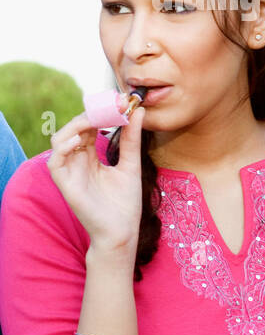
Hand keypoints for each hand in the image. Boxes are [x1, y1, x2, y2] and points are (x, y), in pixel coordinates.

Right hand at [47, 105, 144, 251]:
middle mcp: (78, 162)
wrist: (122, 232)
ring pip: (60, 140)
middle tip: (112, 106)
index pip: (89, 128)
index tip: (120, 103)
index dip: (101, 113)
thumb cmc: (125, 203)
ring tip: (96, 120)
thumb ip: (132, 139)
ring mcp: (70, 172)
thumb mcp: (131, 164)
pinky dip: (64, 147)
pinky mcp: (65, 184)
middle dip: (91, 115)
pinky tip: (82, 139)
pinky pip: (55, 161)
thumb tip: (139, 111)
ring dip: (76, 126)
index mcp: (91, 157)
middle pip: (75, 130)